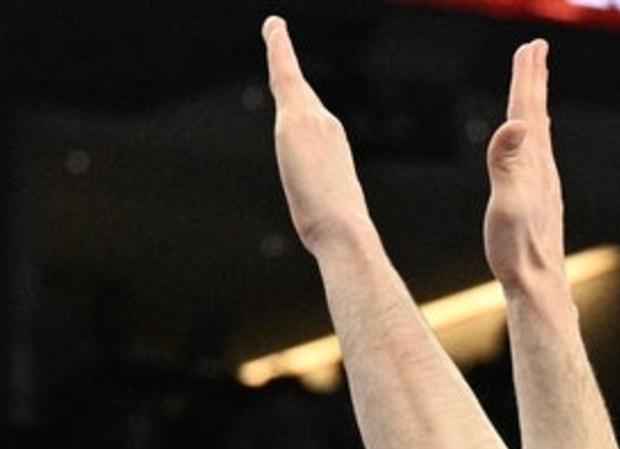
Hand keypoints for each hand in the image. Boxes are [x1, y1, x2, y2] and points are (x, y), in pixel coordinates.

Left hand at [264, 17, 375, 256]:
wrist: (345, 231)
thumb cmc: (339, 236)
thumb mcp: (329, 220)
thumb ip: (328, 216)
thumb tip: (345, 251)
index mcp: (333, 149)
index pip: (314, 121)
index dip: (305, 106)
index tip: (296, 84)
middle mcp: (328, 126)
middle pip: (301, 96)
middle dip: (288, 67)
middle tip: (275, 34)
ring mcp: (314, 120)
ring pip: (292, 80)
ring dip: (281, 51)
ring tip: (273, 28)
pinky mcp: (296, 119)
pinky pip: (285, 73)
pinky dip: (280, 47)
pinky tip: (273, 27)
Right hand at [483, 40, 567, 299]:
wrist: (539, 289)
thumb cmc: (517, 252)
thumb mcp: (507, 203)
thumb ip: (507, 162)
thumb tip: (516, 123)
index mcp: (531, 164)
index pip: (526, 111)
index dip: (527, 78)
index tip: (531, 47)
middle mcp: (541, 171)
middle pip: (536, 115)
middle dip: (534, 81)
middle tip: (535, 51)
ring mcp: (543, 186)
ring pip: (539, 135)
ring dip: (535, 107)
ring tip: (535, 87)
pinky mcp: (540, 202)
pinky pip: (537, 157)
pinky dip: (535, 138)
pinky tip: (535, 145)